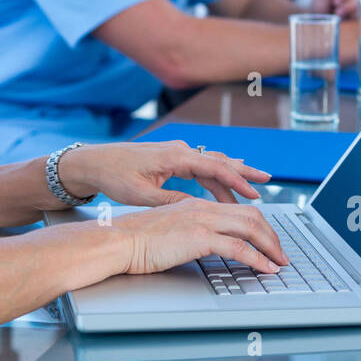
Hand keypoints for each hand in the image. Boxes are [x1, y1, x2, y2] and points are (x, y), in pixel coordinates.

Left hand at [57, 140, 270, 206]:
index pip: (215, 167)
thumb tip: (198, 211)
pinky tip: (225, 184)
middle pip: (220, 160)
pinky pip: (201, 165)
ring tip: (252, 189)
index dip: (237, 181)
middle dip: (244, 172)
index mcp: (175, 156)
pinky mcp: (172, 158)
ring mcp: (176, 152)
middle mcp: (180, 149)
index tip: (255, 194)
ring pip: (212, 162)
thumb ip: (172, 202)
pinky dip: (216, 176)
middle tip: (267, 182)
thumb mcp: (142, 194)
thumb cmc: (114, 176)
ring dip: (232, 176)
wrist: (93, 161)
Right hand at [113, 197, 287, 274]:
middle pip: (251, 215)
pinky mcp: (199, 236)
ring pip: (251, 227)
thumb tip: (201, 245)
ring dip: (271, 246)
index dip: (258, 224)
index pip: (237, 210)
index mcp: (195, 205)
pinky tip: (265, 268)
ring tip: (280, 262)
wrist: (118, 240)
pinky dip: (258, 258)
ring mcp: (202, 220)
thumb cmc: (135, 239)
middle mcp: (202, 208)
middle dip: (271, 235)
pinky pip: (238, 247)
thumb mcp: (167, 230)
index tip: (267, 240)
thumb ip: (186, 232)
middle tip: (281, 253)